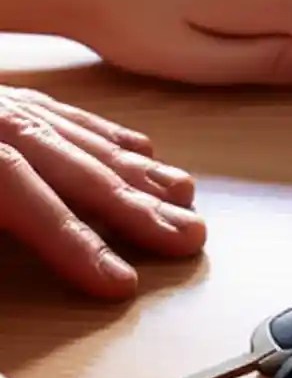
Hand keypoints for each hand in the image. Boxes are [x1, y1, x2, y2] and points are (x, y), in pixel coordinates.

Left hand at [0, 86, 201, 299]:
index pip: (20, 193)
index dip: (73, 239)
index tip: (119, 282)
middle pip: (73, 165)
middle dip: (135, 204)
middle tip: (186, 237)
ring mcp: (4, 103)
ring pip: (83, 140)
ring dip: (139, 172)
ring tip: (184, 196)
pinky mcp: (10, 95)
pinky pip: (71, 116)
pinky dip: (111, 137)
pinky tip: (144, 150)